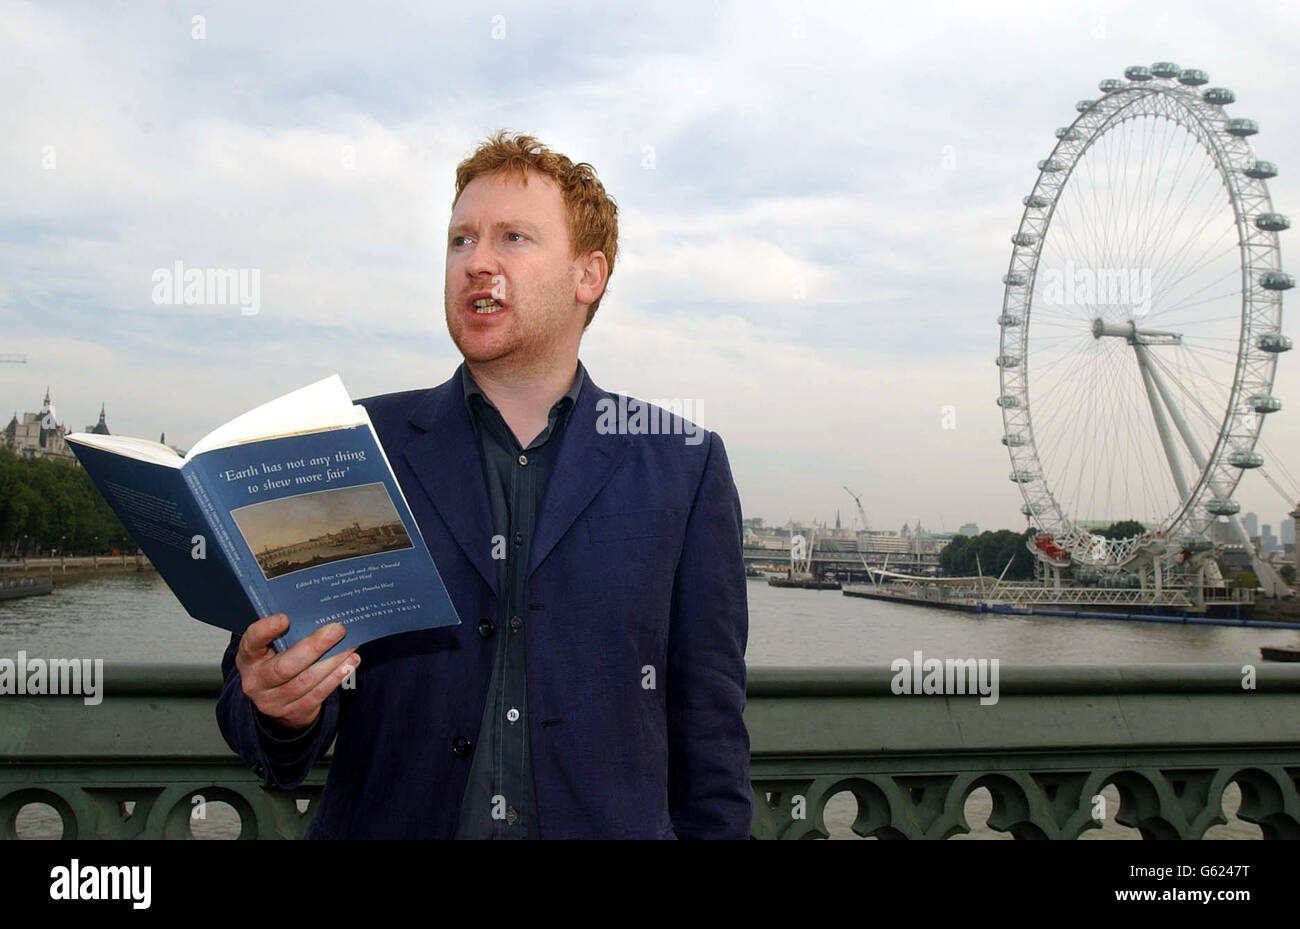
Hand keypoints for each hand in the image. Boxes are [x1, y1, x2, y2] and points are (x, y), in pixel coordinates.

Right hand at [236, 614, 358, 730]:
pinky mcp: (293, 711)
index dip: (266, 630)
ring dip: (332, 662)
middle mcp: (256, 681)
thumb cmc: (276, 661)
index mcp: (249, 658)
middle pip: (285, 666)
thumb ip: (286, 634)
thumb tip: (319, 615)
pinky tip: (349, 664)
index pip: (252, 642)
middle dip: (315, 647)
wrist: (275, 699)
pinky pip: (317, 694)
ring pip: (305, 681)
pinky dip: (336, 678)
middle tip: (336, 630)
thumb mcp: (271, 647)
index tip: (284, 618)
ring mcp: (273, 700)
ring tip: (350, 646)